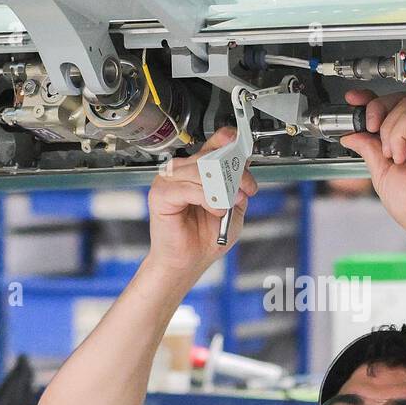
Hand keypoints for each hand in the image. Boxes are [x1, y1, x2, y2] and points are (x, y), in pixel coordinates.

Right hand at [147, 127, 257, 278]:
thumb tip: (245, 163)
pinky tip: (216, 210)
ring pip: (199, 170)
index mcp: (196, 171)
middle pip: (209, 156)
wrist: (189, 262)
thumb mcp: (232, 207)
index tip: (240, 146)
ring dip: (222, 188)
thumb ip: (238, 185)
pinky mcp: (160, 195)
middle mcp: (181, 172)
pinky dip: (208, 199)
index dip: (226, 142)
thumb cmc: (206, 238)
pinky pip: (189, 188)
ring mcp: (168, 181)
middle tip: (245, 188)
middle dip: (233, 171)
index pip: (210, 146)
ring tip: (229, 204)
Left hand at [339, 90, 405, 244]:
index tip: (352, 100)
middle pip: (397, 99)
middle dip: (375, 108)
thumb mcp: (381, 174)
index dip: (369, 100)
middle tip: (368, 128)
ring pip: (403, 106)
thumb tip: (351, 134)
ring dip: (387, 129)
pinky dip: (397, 135)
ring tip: (391, 155)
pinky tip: (401, 156)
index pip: (390, 108)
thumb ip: (368, 150)